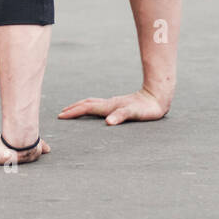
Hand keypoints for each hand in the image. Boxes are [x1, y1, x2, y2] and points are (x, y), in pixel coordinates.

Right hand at [58, 85, 172, 124]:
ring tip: (73, 110)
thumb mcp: (134, 113)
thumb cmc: (146, 108)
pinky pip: (99, 105)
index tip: (61, 116)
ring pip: (92, 103)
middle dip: (73, 109)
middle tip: (62, 113)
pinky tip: (94, 110)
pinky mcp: (118, 104)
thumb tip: (108, 122)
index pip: (87, 108)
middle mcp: (109, 103)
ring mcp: (113, 103)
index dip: (74, 112)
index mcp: (109, 106)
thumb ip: (121, 116)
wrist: (156, 97)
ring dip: (80, 106)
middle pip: (86, 104)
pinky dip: (90, 107)